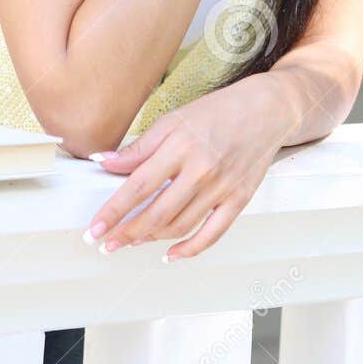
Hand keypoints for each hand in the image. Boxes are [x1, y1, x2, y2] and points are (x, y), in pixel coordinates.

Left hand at [81, 73, 293, 259]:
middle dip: (126, 233)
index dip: (113, 212)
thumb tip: (105, 162)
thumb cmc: (220, 111)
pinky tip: (171, 254)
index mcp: (181, 146)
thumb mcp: (174, 119)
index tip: (94, 229)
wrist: (267, 110)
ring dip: (150, 239)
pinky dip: (189, 250)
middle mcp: (202, 170)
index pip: (138, 186)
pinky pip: (212, 234)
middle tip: (107, 243)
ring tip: (132, 240)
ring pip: (180, 226)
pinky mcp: (239, 200)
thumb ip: (140, 147)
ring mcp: (222, 188)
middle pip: (156, 213)